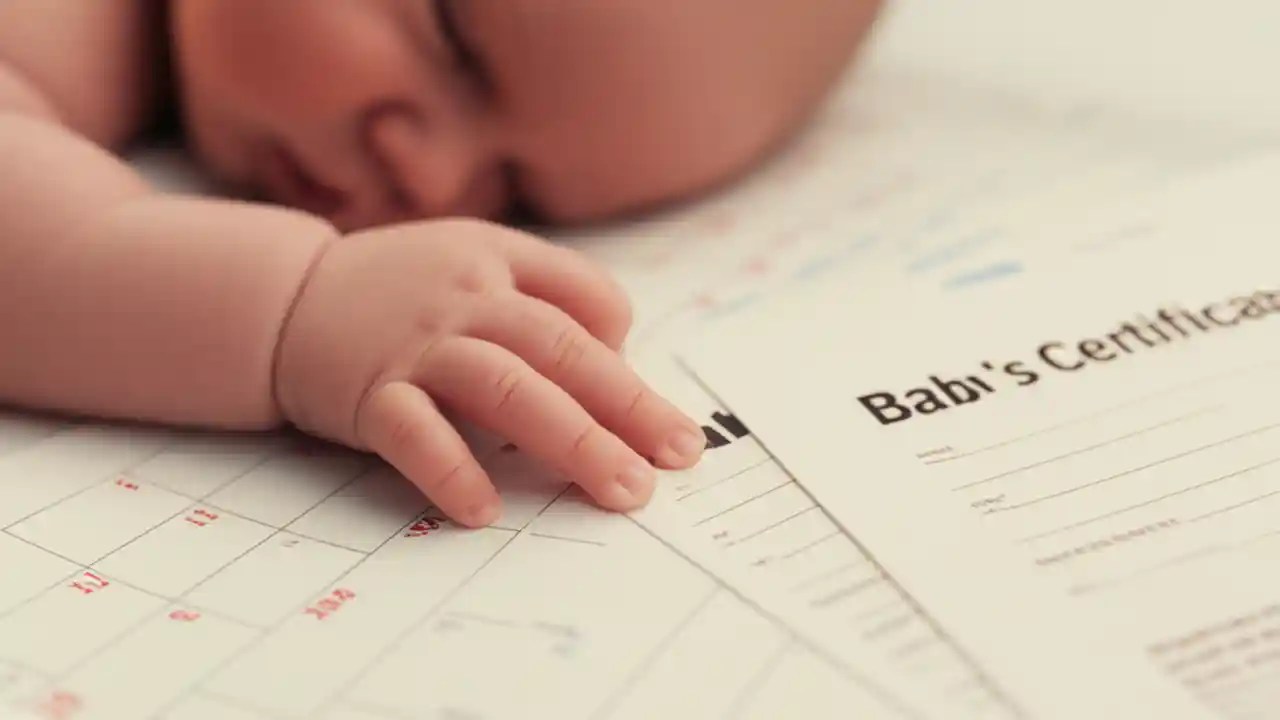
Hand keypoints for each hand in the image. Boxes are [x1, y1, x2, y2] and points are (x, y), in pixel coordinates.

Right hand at [273, 219, 705, 526]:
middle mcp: (464, 296)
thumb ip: (539, 294)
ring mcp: (415, 343)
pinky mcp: (368, 392)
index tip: (648, 408)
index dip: (624, 348)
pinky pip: (414, 432)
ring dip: (572, 440)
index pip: (585, 295)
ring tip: (622, 488)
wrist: (280, 299)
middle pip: (561, 349)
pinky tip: (485, 510)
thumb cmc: (394, 292)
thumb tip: (616, 352)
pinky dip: (451, 468)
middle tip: (678, 456)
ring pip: (505, 387)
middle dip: (628, 405)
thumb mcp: (468, 261)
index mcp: (496, 257)